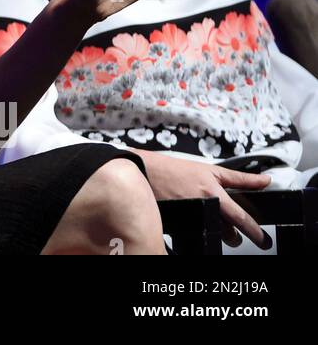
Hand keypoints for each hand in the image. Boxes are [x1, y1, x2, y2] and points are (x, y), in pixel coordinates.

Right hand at [135, 151, 272, 249]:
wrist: (146, 172)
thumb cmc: (175, 170)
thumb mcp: (212, 170)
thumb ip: (241, 178)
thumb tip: (265, 180)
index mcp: (215, 195)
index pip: (242, 219)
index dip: (255, 232)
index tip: (263, 240)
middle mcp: (205, 208)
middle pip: (228, 233)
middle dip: (234, 236)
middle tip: (234, 231)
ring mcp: (192, 218)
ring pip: (213, 233)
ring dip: (217, 231)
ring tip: (213, 221)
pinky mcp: (180, 224)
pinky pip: (196, 230)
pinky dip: (201, 226)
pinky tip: (196, 217)